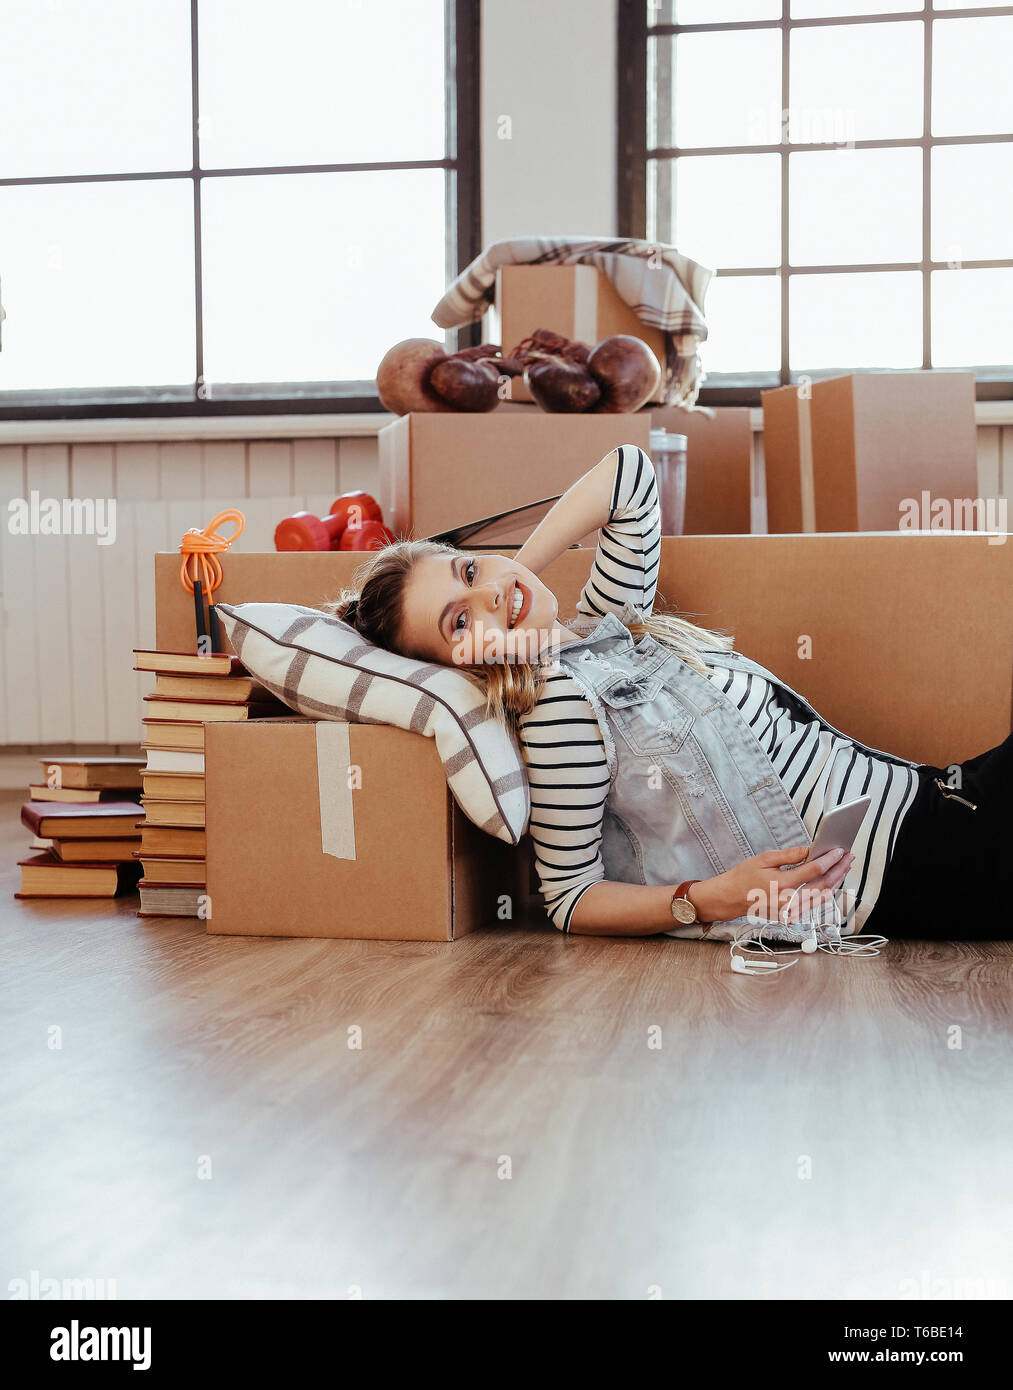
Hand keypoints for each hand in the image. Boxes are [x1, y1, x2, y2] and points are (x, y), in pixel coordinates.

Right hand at [690, 845, 854, 925]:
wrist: (731, 898)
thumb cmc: (745, 876)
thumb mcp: (765, 859)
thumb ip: (790, 855)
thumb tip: (810, 849)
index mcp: (783, 884)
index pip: (814, 870)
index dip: (830, 859)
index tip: (839, 851)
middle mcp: (789, 900)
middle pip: (823, 885)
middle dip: (839, 870)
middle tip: (849, 858)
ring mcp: (791, 911)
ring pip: (822, 897)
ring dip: (835, 881)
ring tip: (844, 868)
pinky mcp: (790, 916)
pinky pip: (813, 903)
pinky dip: (824, 891)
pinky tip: (831, 881)